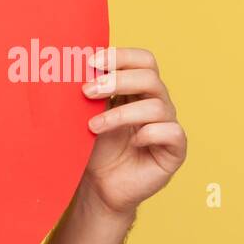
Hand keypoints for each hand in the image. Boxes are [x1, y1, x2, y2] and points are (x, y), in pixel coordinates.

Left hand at [79, 47, 187, 217]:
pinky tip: (133, 142)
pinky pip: (172, 132)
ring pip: (156, 106)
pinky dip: (150, 133)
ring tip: (93, 126)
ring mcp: (168, 125)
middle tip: (86, 91)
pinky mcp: (175, 150)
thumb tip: (68, 68)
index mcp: (138, 90)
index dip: (121, 56)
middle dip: (117, 80)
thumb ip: (88, 94)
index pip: (142, 60)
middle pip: (149, 77)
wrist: (101, 187)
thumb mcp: (87, 117)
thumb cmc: (95, 149)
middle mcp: (157, 103)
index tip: (91, 62)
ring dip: (121, 113)